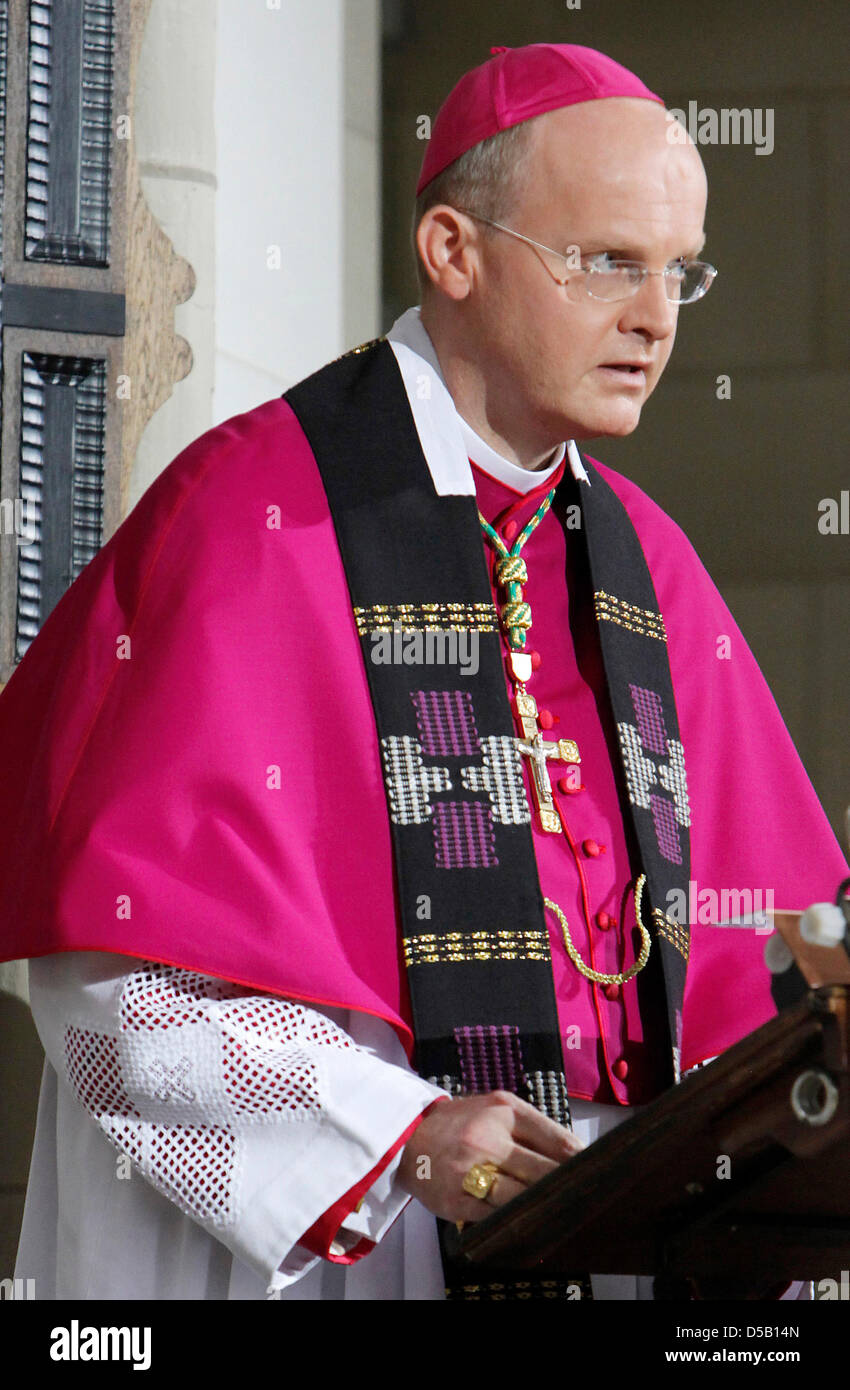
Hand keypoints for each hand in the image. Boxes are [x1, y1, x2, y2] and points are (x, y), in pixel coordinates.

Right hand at [397, 1089, 582, 1223]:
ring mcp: (469, 1170)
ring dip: (543, 1208)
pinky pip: (496, 1216)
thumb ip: (534, 1128)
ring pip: (522, 1198)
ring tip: (560, 1212)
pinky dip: (515, 1221)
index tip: (596, 1174)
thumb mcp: (496, 1108)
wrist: (408, 1137)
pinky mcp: (455, 1200)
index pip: (558, 1141)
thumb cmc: (462, 1123)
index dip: (581, 1162)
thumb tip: (576, 1156)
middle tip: (585, 1197)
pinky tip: (527, 1221)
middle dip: (566, 1188)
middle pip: (544, 1173)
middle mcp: (487, 1137)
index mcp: (504, 1111)